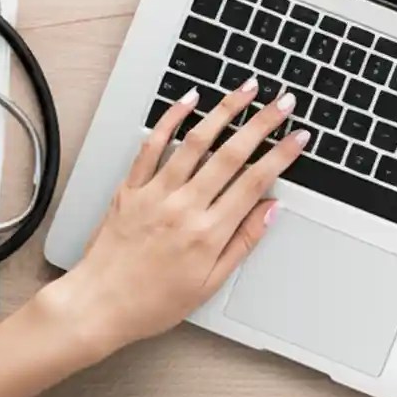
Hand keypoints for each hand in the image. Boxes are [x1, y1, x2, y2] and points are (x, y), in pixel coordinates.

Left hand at [36, 78, 307, 364]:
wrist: (98, 305)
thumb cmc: (153, 302)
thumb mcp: (210, 283)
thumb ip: (243, 242)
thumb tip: (270, 210)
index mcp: (208, 233)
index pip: (254, 182)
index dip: (281, 156)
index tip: (299, 137)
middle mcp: (183, 207)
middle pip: (232, 154)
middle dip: (262, 123)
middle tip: (283, 102)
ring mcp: (155, 194)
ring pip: (195, 142)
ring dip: (224, 110)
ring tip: (245, 90)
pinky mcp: (131, 188)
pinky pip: (152, 145)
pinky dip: (171, 119)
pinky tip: (188, 100)